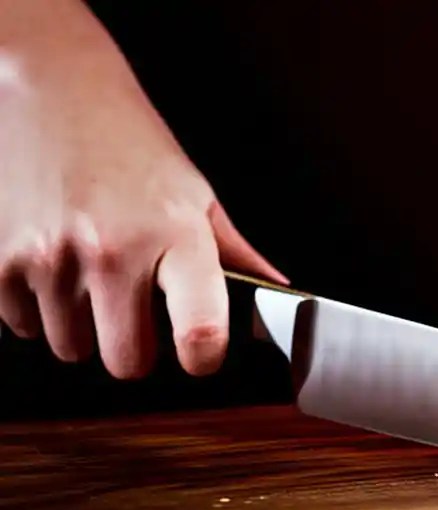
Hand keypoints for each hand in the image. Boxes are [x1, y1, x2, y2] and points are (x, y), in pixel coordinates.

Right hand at [0, 48, 285, 378]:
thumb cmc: (128, 141)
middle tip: (136, 311)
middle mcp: (112, 252)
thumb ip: (235, 254)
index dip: (204, 359)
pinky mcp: (0, 262)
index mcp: (175, 235)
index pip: (201, 331)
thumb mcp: (195, 194)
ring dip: (83, 327)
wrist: (52, 88)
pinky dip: (38, 310)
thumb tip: (277, 294)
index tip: (201, 358)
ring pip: (72, 349)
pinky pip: (23, 328)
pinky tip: (55, 268)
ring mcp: (51, 259)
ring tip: (92, 276)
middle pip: (127, 361)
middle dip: (135, 348)